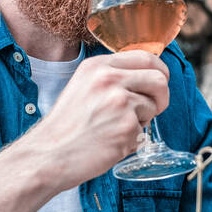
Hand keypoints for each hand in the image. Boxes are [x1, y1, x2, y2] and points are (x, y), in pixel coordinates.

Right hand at [30, 50, 169, 190]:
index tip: (159, 83)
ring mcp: (119, 102)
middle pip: (159, 79)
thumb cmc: (67, 126)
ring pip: (153, 106)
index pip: (146, 57)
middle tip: (152, 109)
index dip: (159, 71)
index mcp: (98, 66)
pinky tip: (111, 142)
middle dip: (162, 96)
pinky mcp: (126, 126)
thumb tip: (147, 76)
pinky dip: (133, 139)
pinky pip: (144, 131)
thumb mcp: (83, 86)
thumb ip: (112, 77)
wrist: (49, 154)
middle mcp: (109, 79)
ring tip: (115, 128)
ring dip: (142, 120)